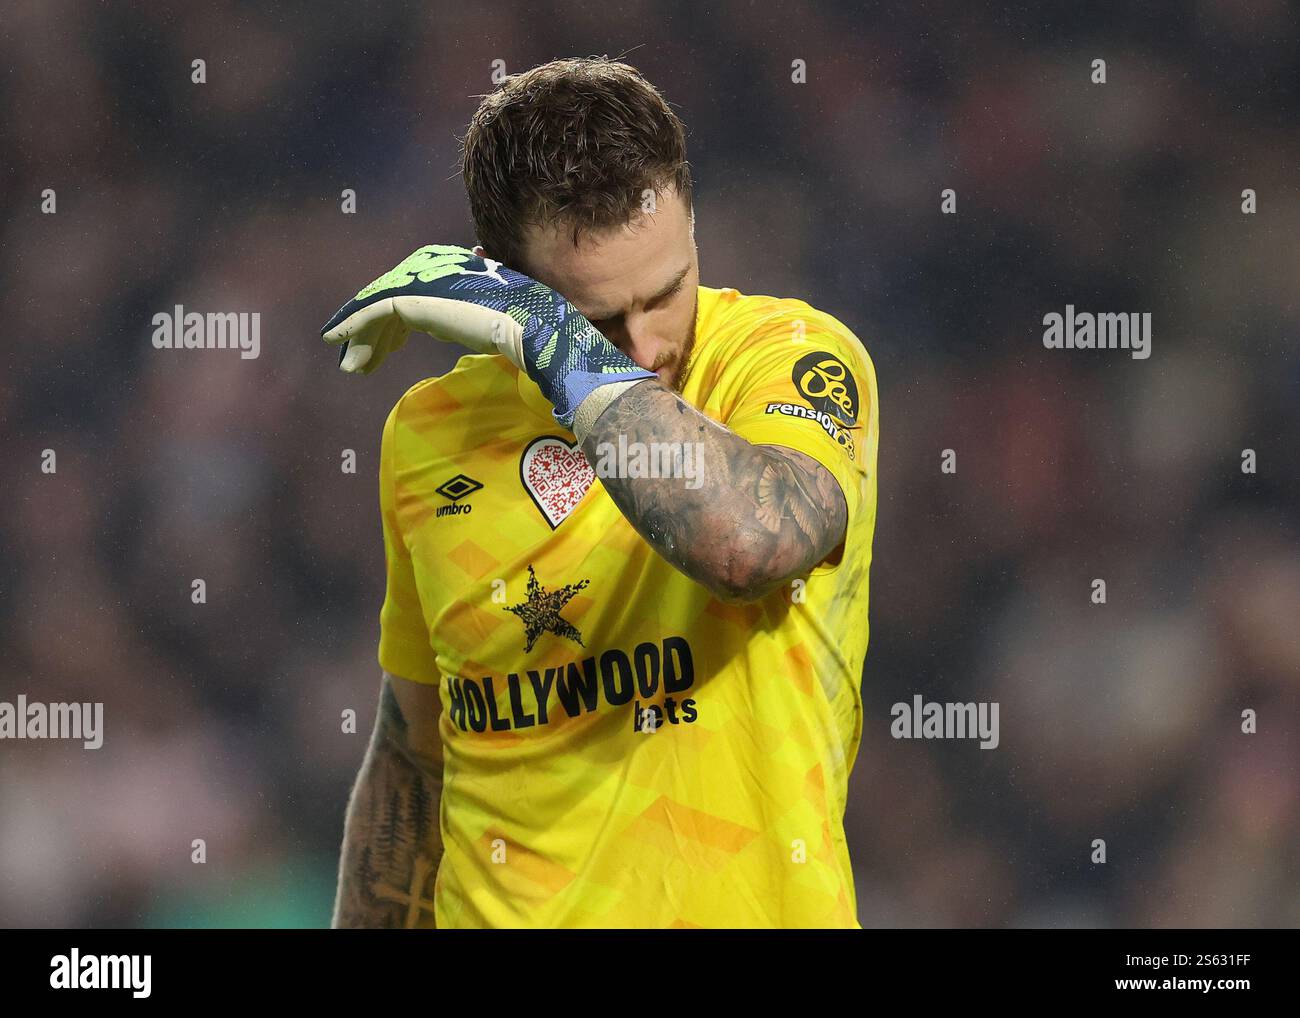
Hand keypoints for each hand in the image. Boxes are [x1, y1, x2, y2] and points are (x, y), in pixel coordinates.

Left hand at [321, 245, 654, 427]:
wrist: (550, 346)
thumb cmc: (556, 358)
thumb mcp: (528, 352)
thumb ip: (510, 350)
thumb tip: (507, 370)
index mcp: (484, 285)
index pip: (434, 292)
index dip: (408, 317)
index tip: (391, 345)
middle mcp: (461, 276)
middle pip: (408, 292)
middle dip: (381, 325)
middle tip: (360, 356)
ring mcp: (443, 284)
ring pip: (389, 300)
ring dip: (365, 331)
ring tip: (350, 363)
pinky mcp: (426, 298)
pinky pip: (380, 307)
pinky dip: (356, 323)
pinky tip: (339, 344)